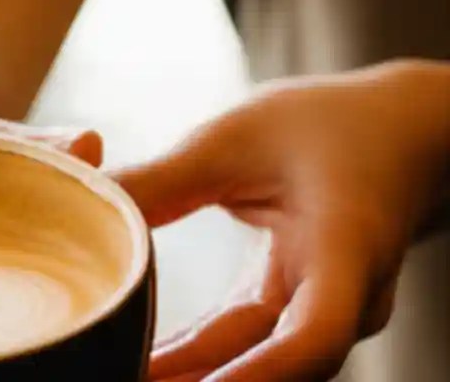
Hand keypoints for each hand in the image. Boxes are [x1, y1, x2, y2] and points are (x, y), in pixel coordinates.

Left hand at [116, 60, 449, 381]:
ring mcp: (327, 309)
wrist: (398, 132)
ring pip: (258, 364)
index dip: (259, 374)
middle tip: (119, 378)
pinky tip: (143, 365)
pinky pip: (248, 347)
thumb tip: (81, 200)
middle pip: (280, 367)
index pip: (317, 331)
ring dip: (193, 377)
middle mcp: (347, 295)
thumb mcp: (237, 138)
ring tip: (116, 372)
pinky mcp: (300, 309)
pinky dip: (198, 360)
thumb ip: (161, 180)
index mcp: (346, 246)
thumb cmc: (326, 125)